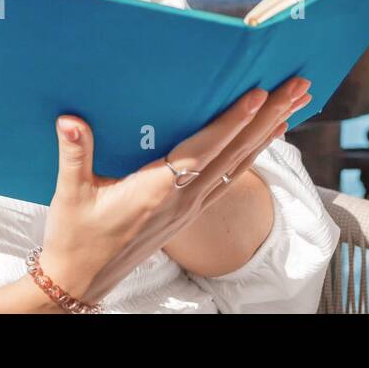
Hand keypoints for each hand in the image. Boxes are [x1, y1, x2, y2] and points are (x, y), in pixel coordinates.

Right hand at [39, 74, 313, 305]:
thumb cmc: (75, 237)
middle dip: (269, 116)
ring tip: (294, 103)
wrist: (82, 280)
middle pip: (236, 152)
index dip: (232, 121)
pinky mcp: (190, 213)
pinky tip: (266, 136)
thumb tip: (70, 119)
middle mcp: (184, 200)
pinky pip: (231, 177)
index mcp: (157, 191)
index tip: (259, 94)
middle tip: (298, 87)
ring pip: (240, 163)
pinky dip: (253, 153)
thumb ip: (74, 154)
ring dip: (268, 131)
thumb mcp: (70, 195)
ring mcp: (191, 208)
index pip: (205, 149)